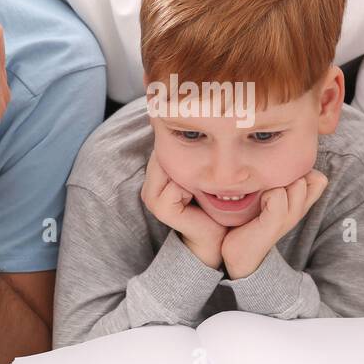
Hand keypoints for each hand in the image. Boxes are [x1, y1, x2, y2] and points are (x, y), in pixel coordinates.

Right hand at [140, 151, 227, 268]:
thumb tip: (192, 127)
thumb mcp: (199, 174)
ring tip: (201, 188)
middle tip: (205, 175)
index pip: (164, 146)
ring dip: (191, 174)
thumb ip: (189, 156)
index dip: (184, 146)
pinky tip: (199, 198)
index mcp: (154, 174)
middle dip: (188, 159)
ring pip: (170, 167)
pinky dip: (191, 189)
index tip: (202, 154)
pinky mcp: (160, 208)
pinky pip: (176, 186)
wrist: (215, 236)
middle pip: (165, 154)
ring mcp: (151, 197)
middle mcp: (148, 185)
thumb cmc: (210, 203)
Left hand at [220, 171, 328, 279]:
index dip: (302, 171)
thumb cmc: (249, 222)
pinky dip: (266, 195)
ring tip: (262, 194)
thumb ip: (275, 182)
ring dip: (277, 182)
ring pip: (297, 184)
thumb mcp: (266, 198)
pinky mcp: (275, 224)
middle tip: (269, 185)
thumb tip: (274, 157)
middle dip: (289, 174)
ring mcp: (289, 217)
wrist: (239, 254)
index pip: (319, 179)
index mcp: (299, 203)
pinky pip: (277, 196)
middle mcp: (298, 210)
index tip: (279, 178)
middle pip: (311, 178)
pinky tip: (257, 204)